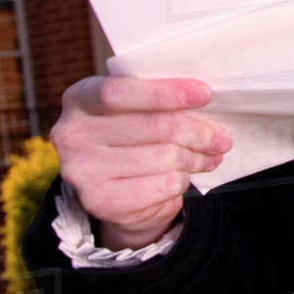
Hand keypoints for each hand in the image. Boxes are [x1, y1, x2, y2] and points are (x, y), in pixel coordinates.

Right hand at [50, 77, 230, 251]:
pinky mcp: (98, 201)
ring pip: (163, 158)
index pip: (121, 92)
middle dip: (197, 132)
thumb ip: (159, 97)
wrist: (111, 183)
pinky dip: (180, 181)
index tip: (205, 94)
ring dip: (195, 158)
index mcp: (79, 97)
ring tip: (209, 156)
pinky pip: (160, 186)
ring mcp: (80, 170)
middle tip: (222, 138)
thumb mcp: (137, 106)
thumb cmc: (132, 131)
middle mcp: (71, 133)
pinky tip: (183, 176)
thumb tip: (206, 99)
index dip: (166, 93)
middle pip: (153, 127)